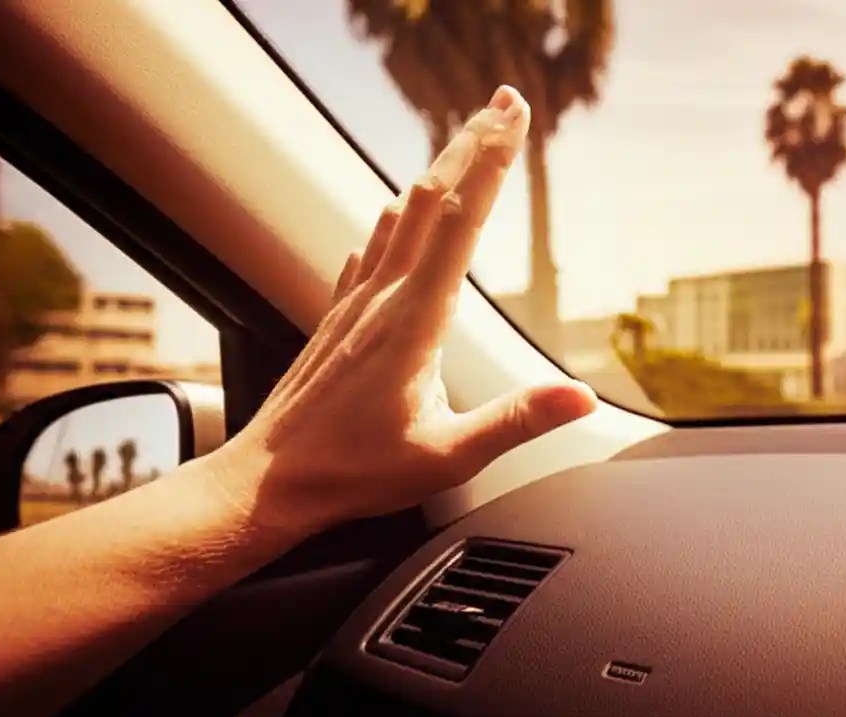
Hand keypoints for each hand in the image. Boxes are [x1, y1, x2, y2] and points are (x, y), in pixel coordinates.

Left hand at [205, 86, 595, 536]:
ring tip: (462, 144)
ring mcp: (355, 305)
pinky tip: (390, 219)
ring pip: (400, 219)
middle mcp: (382, 298)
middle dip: (471, 146)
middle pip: (432, 201)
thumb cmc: (351, 473)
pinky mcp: (339, 321)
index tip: (513, 117)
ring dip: (438, 174)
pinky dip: (394, 223)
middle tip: (502, 104)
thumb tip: (580, 397)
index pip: (460, 222)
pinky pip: (371, 253)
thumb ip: (516, 422)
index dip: (490, 163)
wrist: (265, 482)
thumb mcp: (447, 456)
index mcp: (414, 320)